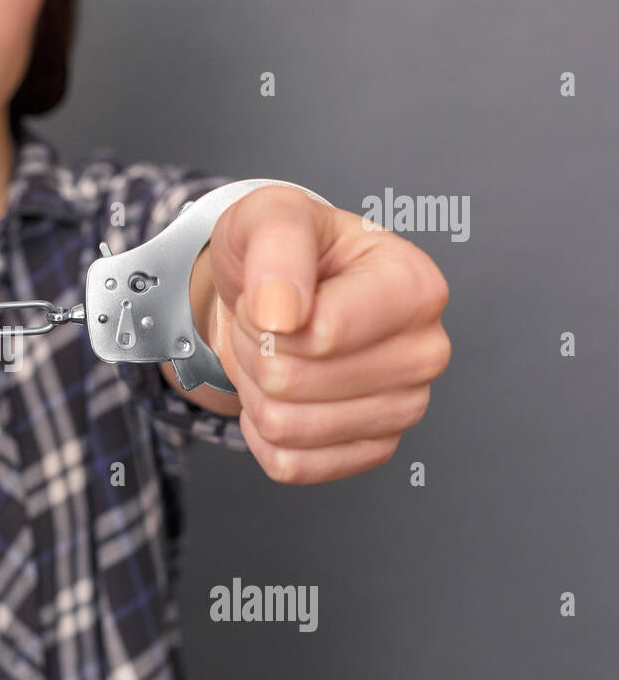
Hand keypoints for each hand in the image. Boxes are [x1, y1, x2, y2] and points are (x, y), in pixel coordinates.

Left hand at [204, 185, 450, 483]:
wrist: (272, 298)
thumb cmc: (282, 253)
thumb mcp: (270, 215)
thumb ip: (278, 244)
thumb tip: (283, 313)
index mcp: (415, 287)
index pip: (322, 333)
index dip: (266, 316)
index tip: (271, 291)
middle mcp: (425, 352)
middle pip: (293, 382)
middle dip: (255, 350)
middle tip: (268, 322)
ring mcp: (405, 408)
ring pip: (286, 427)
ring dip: (255, 389)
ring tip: (276, 351)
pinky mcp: (374, 449)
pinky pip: (291, 465)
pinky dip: (262, 432)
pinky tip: (281, 394)